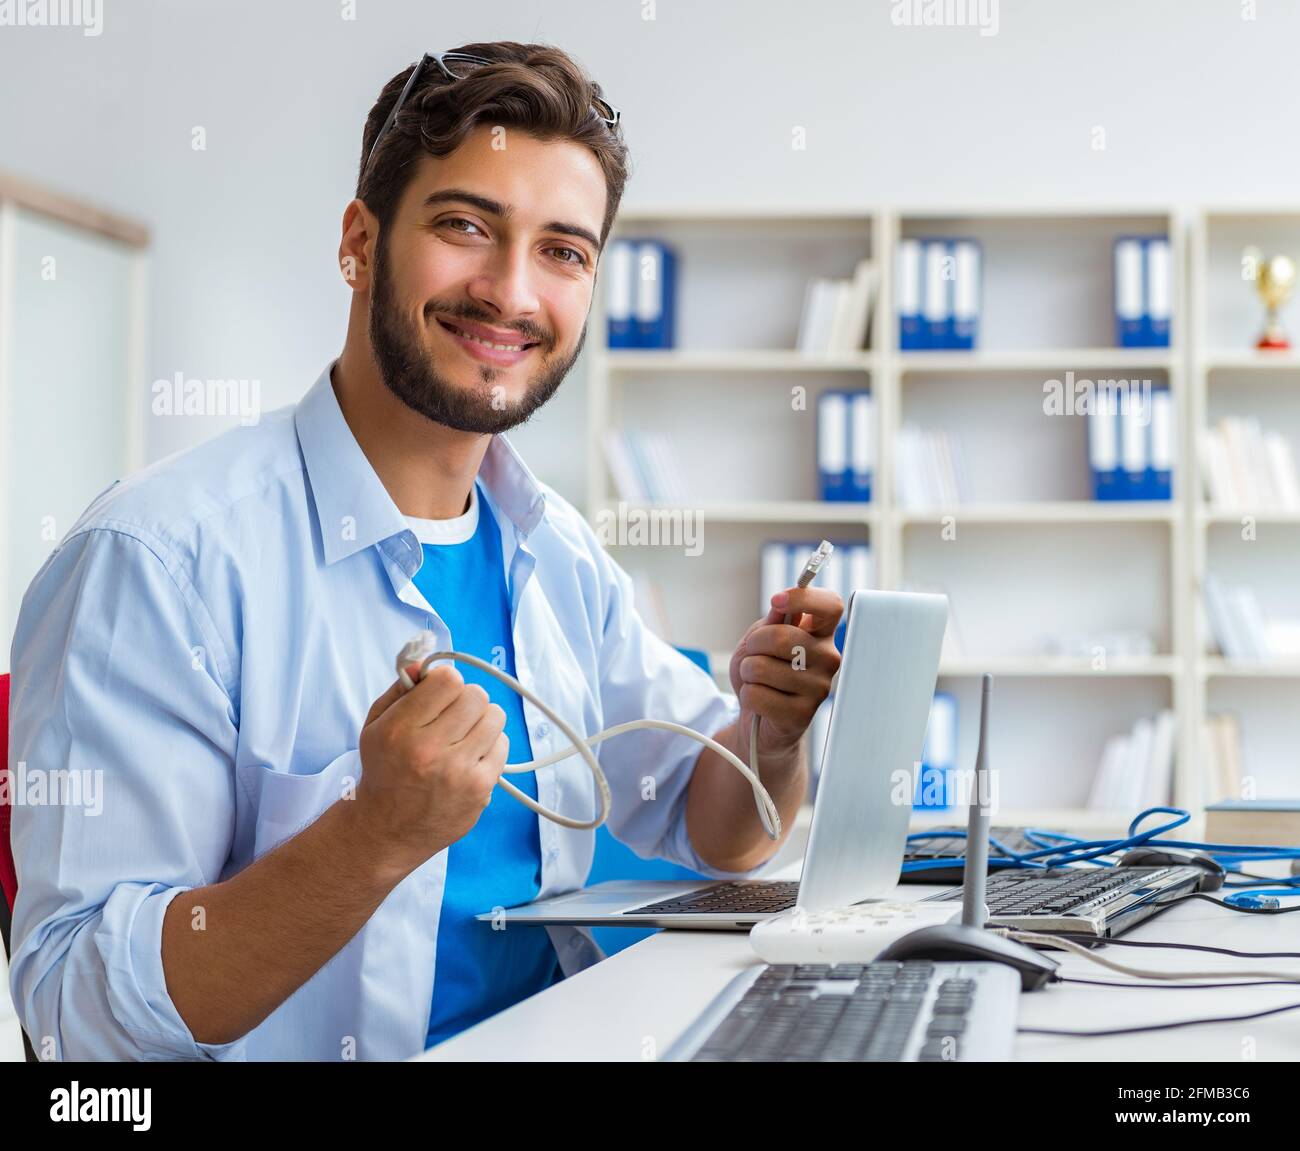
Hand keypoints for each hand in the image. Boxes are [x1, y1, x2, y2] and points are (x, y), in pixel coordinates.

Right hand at [352, 664, 508, 865]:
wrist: (387, 830)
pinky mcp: (480, 788)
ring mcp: (459, 771)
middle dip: (466, 700)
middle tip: (454, 716)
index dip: (446, 682)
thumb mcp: (375, 725)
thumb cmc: (384, 771)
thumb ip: (400, 689)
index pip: (448, 680)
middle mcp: (430, 750)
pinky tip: (470, 757)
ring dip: (481, 720)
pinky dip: (489, 746)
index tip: (440, 694)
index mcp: (401, 729)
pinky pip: (502, 745)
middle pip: (476, 696)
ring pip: (495, 717)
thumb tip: (425, 664)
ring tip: (464, 735)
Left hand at [728, 586, 843, 760]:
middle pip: (782, 637)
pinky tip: (761, 701)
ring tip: (758, 681)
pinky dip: (748, 695)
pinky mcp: (803, 714)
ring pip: (762, 667)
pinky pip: (757, 694)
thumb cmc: (762, 673)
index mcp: (822, 634)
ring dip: (747, 672)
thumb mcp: (760, 639)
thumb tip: (779, 608)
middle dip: (754, 644)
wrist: (761, 718)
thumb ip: (771, 622)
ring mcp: (819, 688)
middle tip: (753, 655)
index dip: (804, 598)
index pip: (831, 605)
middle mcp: (828, 658)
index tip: (777, 601)